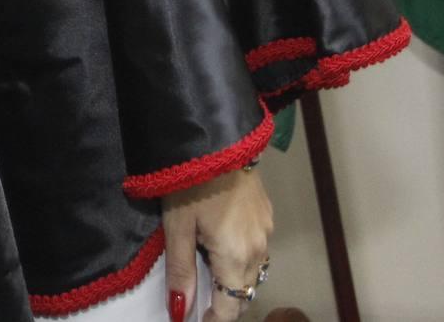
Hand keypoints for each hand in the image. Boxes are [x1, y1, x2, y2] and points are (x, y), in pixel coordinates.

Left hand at [162, 164, 271, 321]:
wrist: (217, 140)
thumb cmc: (189, 183)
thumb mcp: (177, 229)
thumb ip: (181, 272)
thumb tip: (181, 310)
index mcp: (237, 257)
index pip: (231, 307)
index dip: (215, 319)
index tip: (198, 319)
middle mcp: (259, 249)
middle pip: (245, 292)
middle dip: (225, 303)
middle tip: (200, 302)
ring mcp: (267, 232)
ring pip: (254, 273)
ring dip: (235, 281)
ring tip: (209, 276)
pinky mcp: (267, 216)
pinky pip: (258, 251)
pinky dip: (242, 260)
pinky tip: (223, 249)